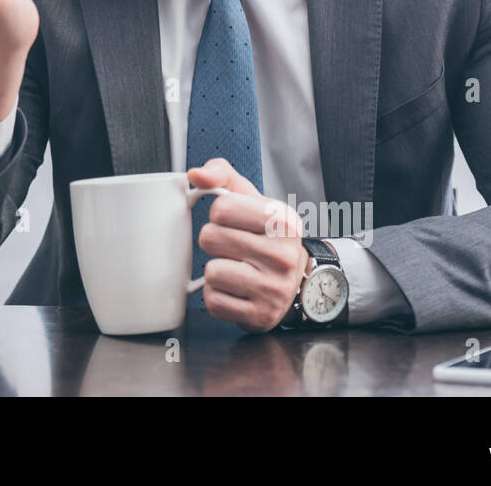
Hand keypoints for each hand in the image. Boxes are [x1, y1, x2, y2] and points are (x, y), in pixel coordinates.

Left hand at [187, 157, 309, 331]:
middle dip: (214, 241)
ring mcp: (274, 289)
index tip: (233, 221)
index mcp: (283, 221)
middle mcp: (284, 256)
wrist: (294, 281)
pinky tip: (235, 289)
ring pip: (211, 272)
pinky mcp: (260, 316)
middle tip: (232, 246)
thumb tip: (196, 174)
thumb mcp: (251, 198)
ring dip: (215, 270)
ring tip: (235, 267)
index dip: (219, 214)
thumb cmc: (266, 235)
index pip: (222, 208)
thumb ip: (222, 175)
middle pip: (210, 239)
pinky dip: (217, 295)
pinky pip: (214, 301)